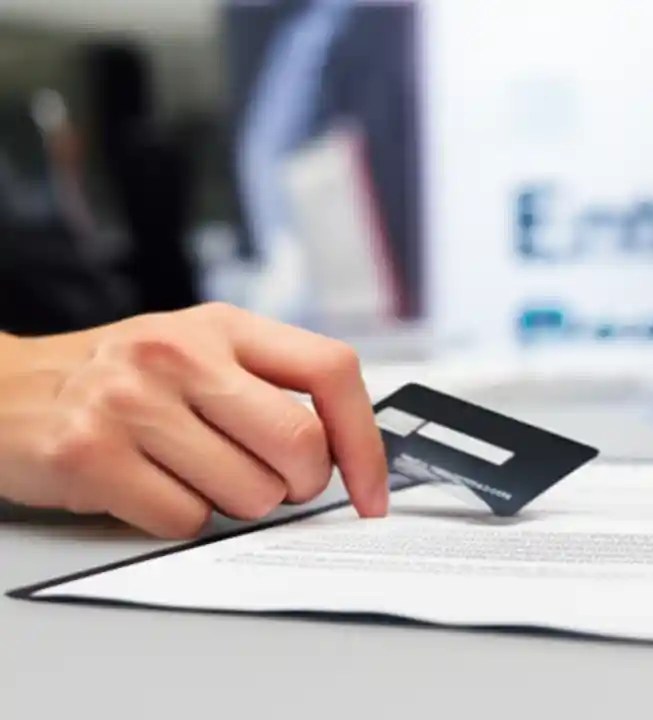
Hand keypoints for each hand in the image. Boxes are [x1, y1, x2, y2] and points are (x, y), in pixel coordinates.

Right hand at [0, 303, 387, 537]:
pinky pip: (185, 521)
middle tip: (272, 486)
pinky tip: (149, 488)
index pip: (332, 371)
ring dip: (234, 505)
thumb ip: (269, 385)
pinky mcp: (91, 454)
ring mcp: (134, 402)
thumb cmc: (118, 379)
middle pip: (300, 445)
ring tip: (191, 474)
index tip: (373, 493)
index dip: (366, 441)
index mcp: (223, 325)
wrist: (1, 390)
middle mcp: (181, 354)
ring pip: (249, 494)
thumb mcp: (197, 351)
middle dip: (299, 487)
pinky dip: (180, 521)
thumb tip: (349, 452)